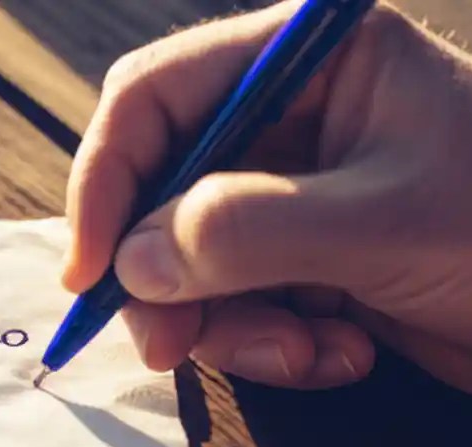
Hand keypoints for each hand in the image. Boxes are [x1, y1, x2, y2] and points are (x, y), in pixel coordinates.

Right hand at [63, 1, 471, 390]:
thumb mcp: (382, 223)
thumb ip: (243, 234)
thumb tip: (129, 266)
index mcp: (306, 62)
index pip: (154, 96)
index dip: (105, 180)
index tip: (89, 272)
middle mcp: (289, 118)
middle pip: (159, 189)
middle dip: (163, 277)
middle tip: (166, 349)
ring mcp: (294, 194)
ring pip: (189, 260)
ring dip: (228, 325)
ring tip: (302, 356)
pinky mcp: (307, 260)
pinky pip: (238, 302)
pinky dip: (274, 344)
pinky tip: (342, 358)